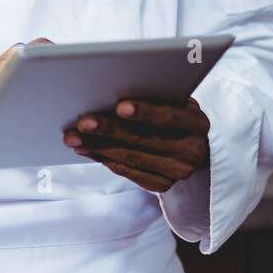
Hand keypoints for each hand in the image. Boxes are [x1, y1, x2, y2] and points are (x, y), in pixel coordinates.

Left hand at [63, 96, 209, 192]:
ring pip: (132, 158)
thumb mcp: (175, 100)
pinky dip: (107, 161)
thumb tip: (114, 86)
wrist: (195, 146)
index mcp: (197, 123)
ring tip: (75, 138)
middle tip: (82, 123)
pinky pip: (130, 174)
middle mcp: (192, 150)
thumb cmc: (176, 113)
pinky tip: (88, 150)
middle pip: (144, 139)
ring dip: (99, 147)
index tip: (120, 106)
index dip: (145, 111)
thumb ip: (154, 94)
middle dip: (109, 130)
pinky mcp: (164, 186)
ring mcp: (178, 171)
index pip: (170, 116)